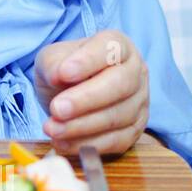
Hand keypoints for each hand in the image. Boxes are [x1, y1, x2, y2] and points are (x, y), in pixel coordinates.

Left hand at [33, 29, 148, 156]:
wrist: (67, 93)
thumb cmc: (63, 70)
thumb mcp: (51, 59)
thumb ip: (54, 63)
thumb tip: (58, 75)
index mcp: (119, 46)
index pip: (110, 49)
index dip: (87, 61)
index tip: (63, 73)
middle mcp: (136, 72)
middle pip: (120, 85)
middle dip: (86, 100)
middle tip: (57, 109)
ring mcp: (140, 102)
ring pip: (118, 116)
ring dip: (82, 126)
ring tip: (52, 128)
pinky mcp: (135, 130)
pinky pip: (116, 140)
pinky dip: (88, 144)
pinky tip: (62, 143)